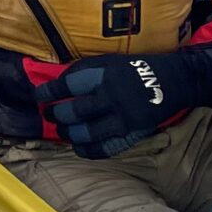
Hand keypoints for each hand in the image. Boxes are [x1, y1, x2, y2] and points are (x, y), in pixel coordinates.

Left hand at [32, 45, 211, 158]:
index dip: (50, 92)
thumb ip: (86, 70)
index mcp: (103, 76)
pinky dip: (89, 151)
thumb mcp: (110, 60)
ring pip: (87, 132)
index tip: (39, 97)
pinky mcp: (131, 132)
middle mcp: (110, 97)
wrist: (173, 81)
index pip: (68, 85)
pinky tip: (79, 148)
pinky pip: (106, 147)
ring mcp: (121, 118)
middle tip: (49, 114)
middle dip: (57, 115)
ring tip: (62, 131)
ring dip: (69, 133)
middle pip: (74, 111)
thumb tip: (59, 81)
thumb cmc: (136, 68)